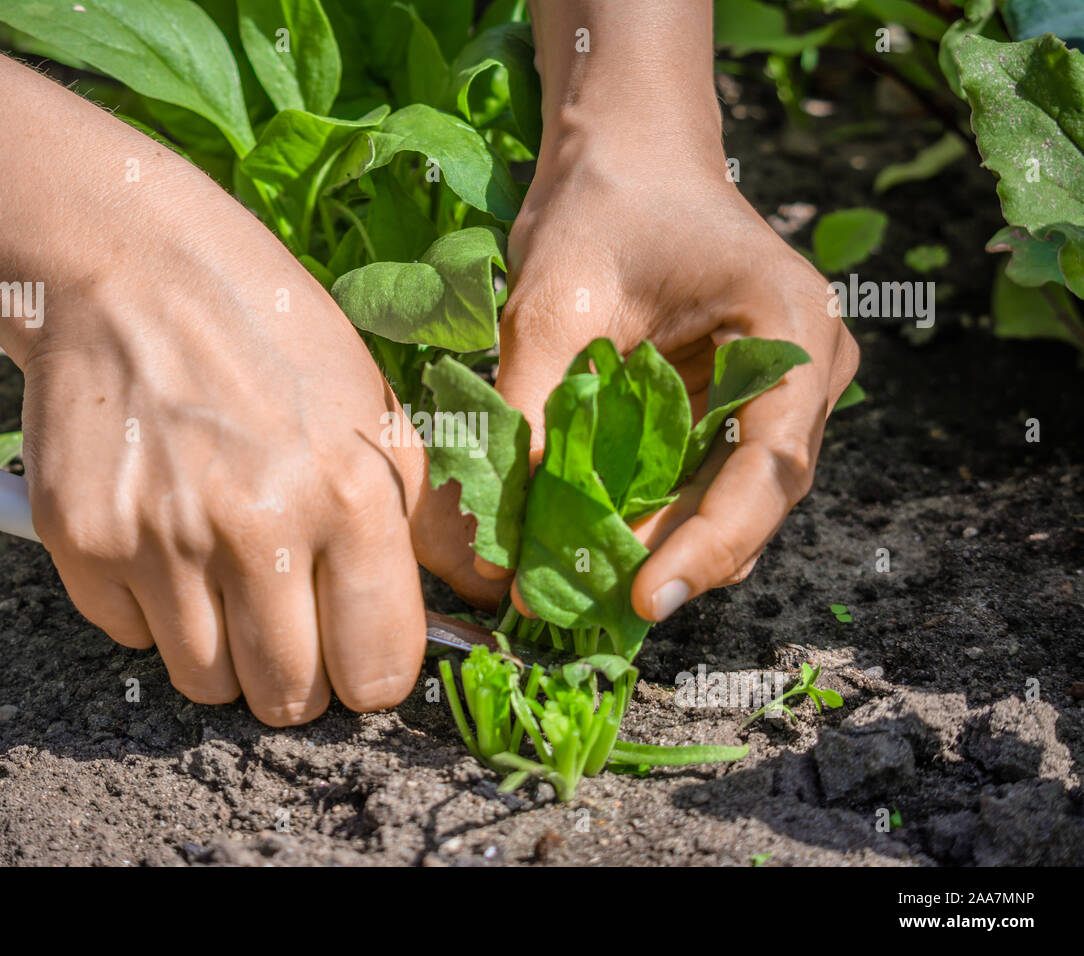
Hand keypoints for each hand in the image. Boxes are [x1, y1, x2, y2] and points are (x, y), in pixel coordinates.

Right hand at [21, 214, 438, 724]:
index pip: (378, 669)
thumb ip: (423, 518)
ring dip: (220, 650)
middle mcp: (260, 527)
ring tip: (220, 569)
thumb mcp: (374, 405)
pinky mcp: (82, 537)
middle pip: (287, 698)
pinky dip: (147, 608)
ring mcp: (163, 537)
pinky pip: (128, 637)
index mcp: (353, 494)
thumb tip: (474, 596)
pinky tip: (158, 532)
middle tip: (285, 619)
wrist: (128, 262)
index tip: (355, 657)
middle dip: (295, 676)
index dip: (370, 675)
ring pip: (204, 684)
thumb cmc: (266, 330)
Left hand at [424, 146, 858, 621]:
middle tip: (578, 602)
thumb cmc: (600, 203)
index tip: (645, 598)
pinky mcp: (732, 408)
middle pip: (751, 498)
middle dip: (668, 558)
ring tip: (569, 585)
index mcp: (794, 333)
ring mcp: (775, 395)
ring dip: (652, 546)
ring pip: (723, 500)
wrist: (623, 154)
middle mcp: (806, 373)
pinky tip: (584, 543)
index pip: (770, 466)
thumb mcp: (553, 302)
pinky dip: (645, 516)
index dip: (711, 545)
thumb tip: (498, 533)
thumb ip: (531, 408)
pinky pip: (696, 479)